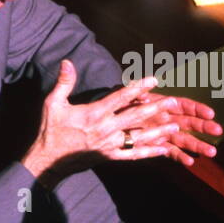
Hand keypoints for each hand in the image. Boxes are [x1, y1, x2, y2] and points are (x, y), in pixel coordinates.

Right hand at [22, 60, 179, 182]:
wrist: (48, 161)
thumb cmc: (50, 130)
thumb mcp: (53, 103)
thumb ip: (64, 82)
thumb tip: (68, 61)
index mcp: (94, 114)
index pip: (120, 98)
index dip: (138, 87)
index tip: (153, 79)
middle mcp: (106, 129)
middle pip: (136, 117)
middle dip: (156, 108)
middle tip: (174, 101)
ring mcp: (109, 145)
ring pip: (139, 137)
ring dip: (158, 131)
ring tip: (176, 126)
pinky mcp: (110, 157)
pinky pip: (133, 155)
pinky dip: (149, 153)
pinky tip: (163, 150)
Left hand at [121, 93, 221, 167]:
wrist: (116, 118)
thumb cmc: (126, 104)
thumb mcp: (131, 96)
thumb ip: (139, 94)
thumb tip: (145, 92)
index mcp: (164, 105)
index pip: (184, 106)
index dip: (197, 109)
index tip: (210, 113)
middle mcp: (168, 119)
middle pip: (189, 123)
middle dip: (204, 127)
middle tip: (218, 131)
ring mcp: (165, 133)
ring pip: (184, 139)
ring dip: (198, 145)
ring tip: (212, 152)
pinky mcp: (159, 145)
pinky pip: (171, 152)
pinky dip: (180, 157)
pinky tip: (190, 162)